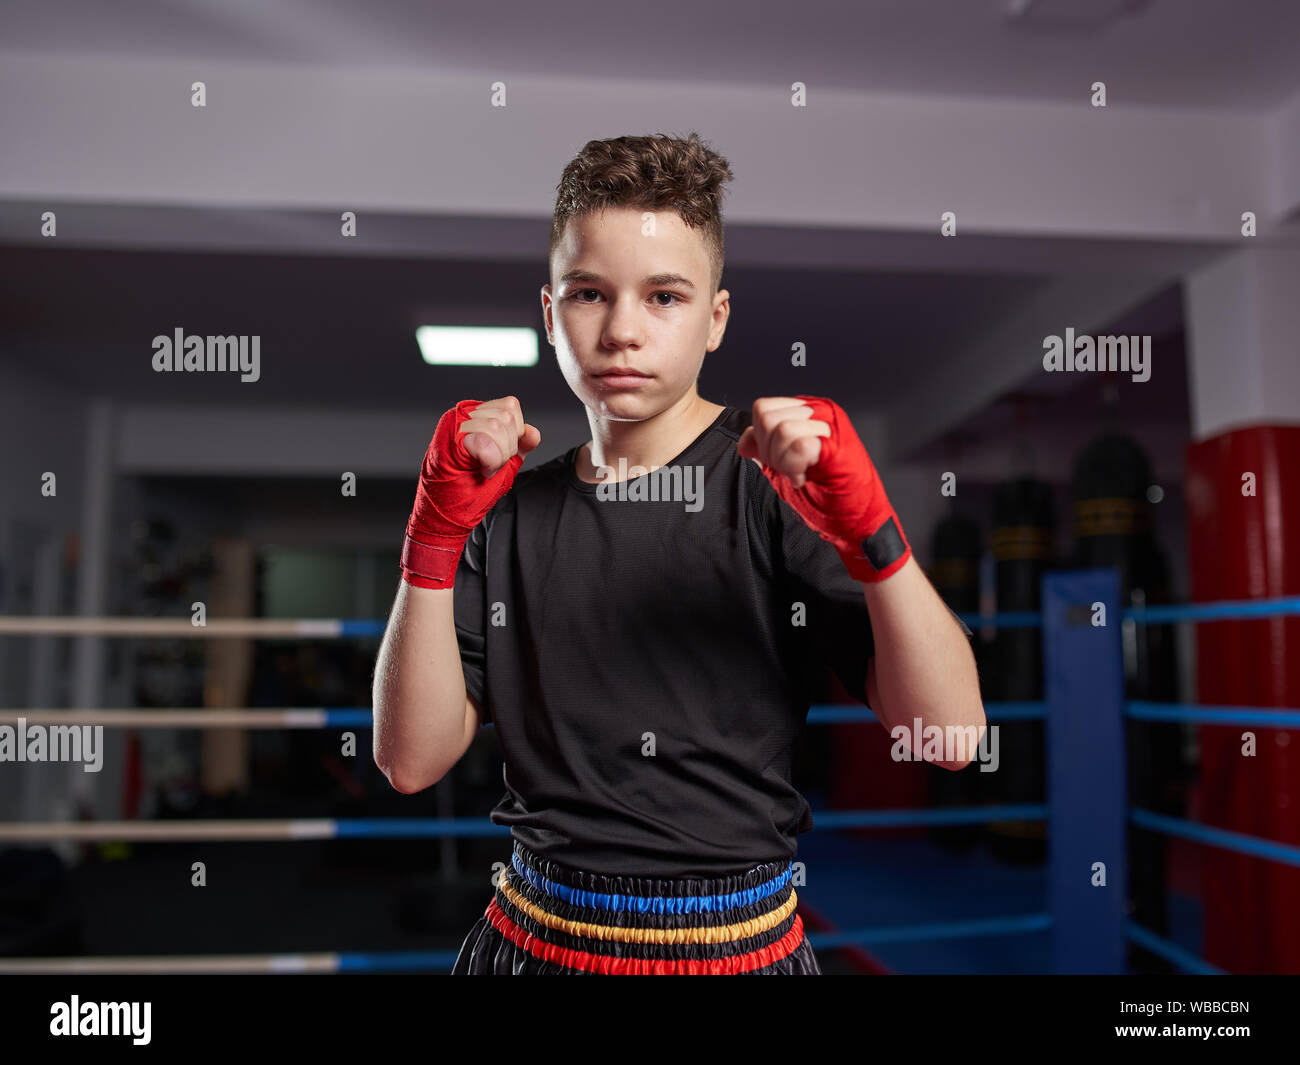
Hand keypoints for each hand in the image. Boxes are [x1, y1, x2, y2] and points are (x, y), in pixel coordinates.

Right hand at [400, 396, 540, 587]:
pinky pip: (484, 441)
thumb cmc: (470, 492)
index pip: (510, 406)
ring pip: (498, 426)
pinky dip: (490, 461)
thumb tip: (533, 432)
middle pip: (507, 416)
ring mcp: (453, 424)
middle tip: (488, 465)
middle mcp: (463, 414)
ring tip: (482, 468)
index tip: (497, 455)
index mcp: (476, 415)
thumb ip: (520, 446)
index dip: (514, 434)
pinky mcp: (448, 439)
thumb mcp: (504, 465)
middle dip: (507, 447)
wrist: (448, 515)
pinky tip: (480, 470)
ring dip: (497, 456)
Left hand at [737, 395, 909, 582]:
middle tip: (789, 469)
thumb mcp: (785, 467)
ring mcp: (830, 425)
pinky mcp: (836, 444)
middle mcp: (819, 412)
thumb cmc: (826, 493)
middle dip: (769, 451)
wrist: (854, 517)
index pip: (763, 408)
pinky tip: (804, 478)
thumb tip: (744, 443)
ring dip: (783, 461)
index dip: (761, 438)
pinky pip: (799, 445)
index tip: (778, 459)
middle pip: (767, 417)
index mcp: (807, 412)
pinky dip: (794, 468)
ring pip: (782, 430)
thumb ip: (765, 450)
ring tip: (799, 473)